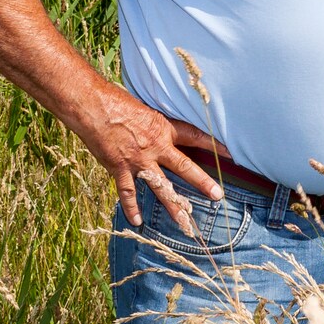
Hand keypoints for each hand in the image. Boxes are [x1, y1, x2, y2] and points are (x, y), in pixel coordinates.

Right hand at [72, 87, 224, 232]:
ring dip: (173, 205)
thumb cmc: (116, 101)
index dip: (213, 144)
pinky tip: (137, 221)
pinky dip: (131, 208)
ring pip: (160, 186)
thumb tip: (161, 126)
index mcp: (163, 128)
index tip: (230, 153)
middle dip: (202, 182)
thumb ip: (155, 122)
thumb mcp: (144, 108)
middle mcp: (155, 147)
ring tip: (185, 222)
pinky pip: (128, 192)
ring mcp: (138, 160)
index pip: (194, 136)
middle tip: (218, 195)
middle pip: (184, 167)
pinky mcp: (120, 168)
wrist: (93, 107)